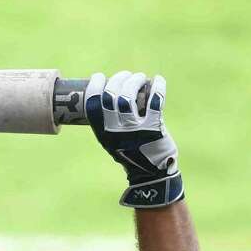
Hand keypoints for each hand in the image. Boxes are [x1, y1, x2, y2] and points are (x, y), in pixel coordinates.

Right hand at [84, 71, 182, 208]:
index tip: (99, 77)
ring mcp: (134, 129)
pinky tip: (157, 80)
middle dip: (118, 79)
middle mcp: (115, 130)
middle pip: (110, 94)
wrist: (151, 173)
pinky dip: (157, 86)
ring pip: (128, 95)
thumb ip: (108, 120)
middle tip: (126, 77)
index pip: (92, 103)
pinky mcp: (153, 127)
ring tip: (139, 78)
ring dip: (134, 80)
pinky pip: (155, 100)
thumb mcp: (111, 139)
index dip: (94, 86)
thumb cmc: (131, 152)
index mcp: (102, 132)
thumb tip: (109, 90)